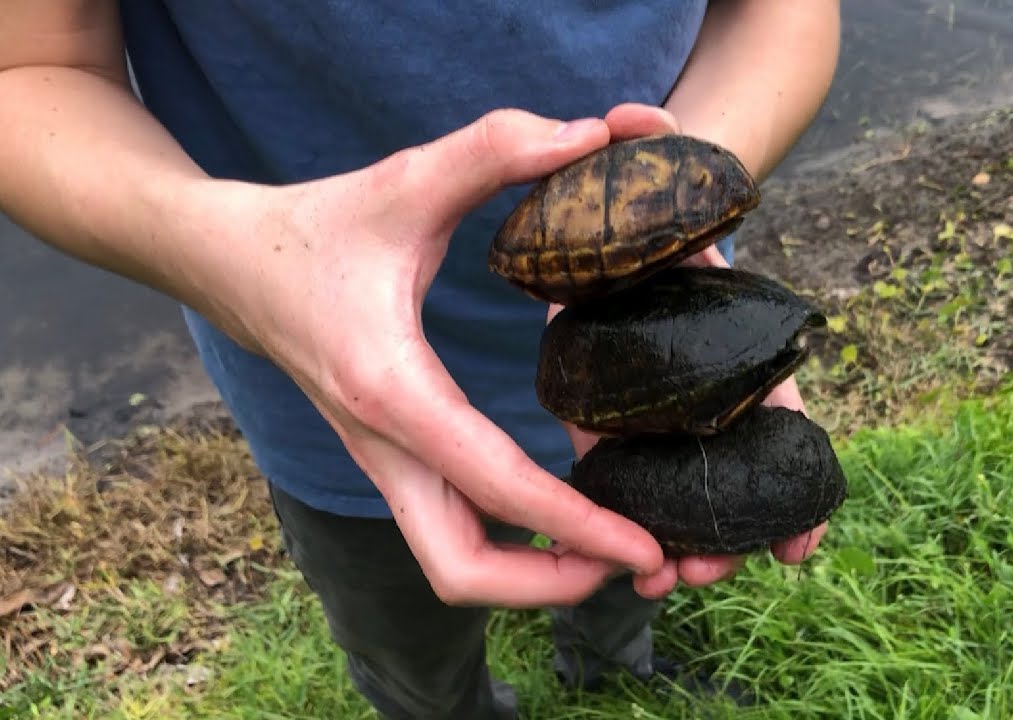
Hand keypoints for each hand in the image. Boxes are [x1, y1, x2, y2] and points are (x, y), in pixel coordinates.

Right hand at [224, 110, 666, 606]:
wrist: (230, 262)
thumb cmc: (315, 228)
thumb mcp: (404, 180)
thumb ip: (491, 151)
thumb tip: (588, 137)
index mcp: (393, 392)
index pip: (497, 487)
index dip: (578, 528)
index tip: (647, 548)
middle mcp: (384, 448)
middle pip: (461, 571)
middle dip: (551, 585)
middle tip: (634, 562)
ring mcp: (383, 463)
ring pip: (451, 563)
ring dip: (531, 576)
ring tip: (611, 550)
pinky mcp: (390, 458)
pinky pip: (450, 529)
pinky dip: (510, 542)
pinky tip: (564, 515)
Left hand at [547, 103, 827, 599]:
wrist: (613, 216)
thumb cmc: (642, 196)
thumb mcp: (647, 170)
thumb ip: (648, 141)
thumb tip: (635, 113)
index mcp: (729, 341)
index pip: (777, 417)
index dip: (794, 477)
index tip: (801, 544)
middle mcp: (701, 383)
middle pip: (731, 471)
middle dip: (729, 530)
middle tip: (707, 571)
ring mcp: (656, 408)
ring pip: (681, 490)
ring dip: (679, 542)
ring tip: (661, 580)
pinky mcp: (605, 417)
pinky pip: (625, 483)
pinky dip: (626, 525)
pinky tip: (613, 563)